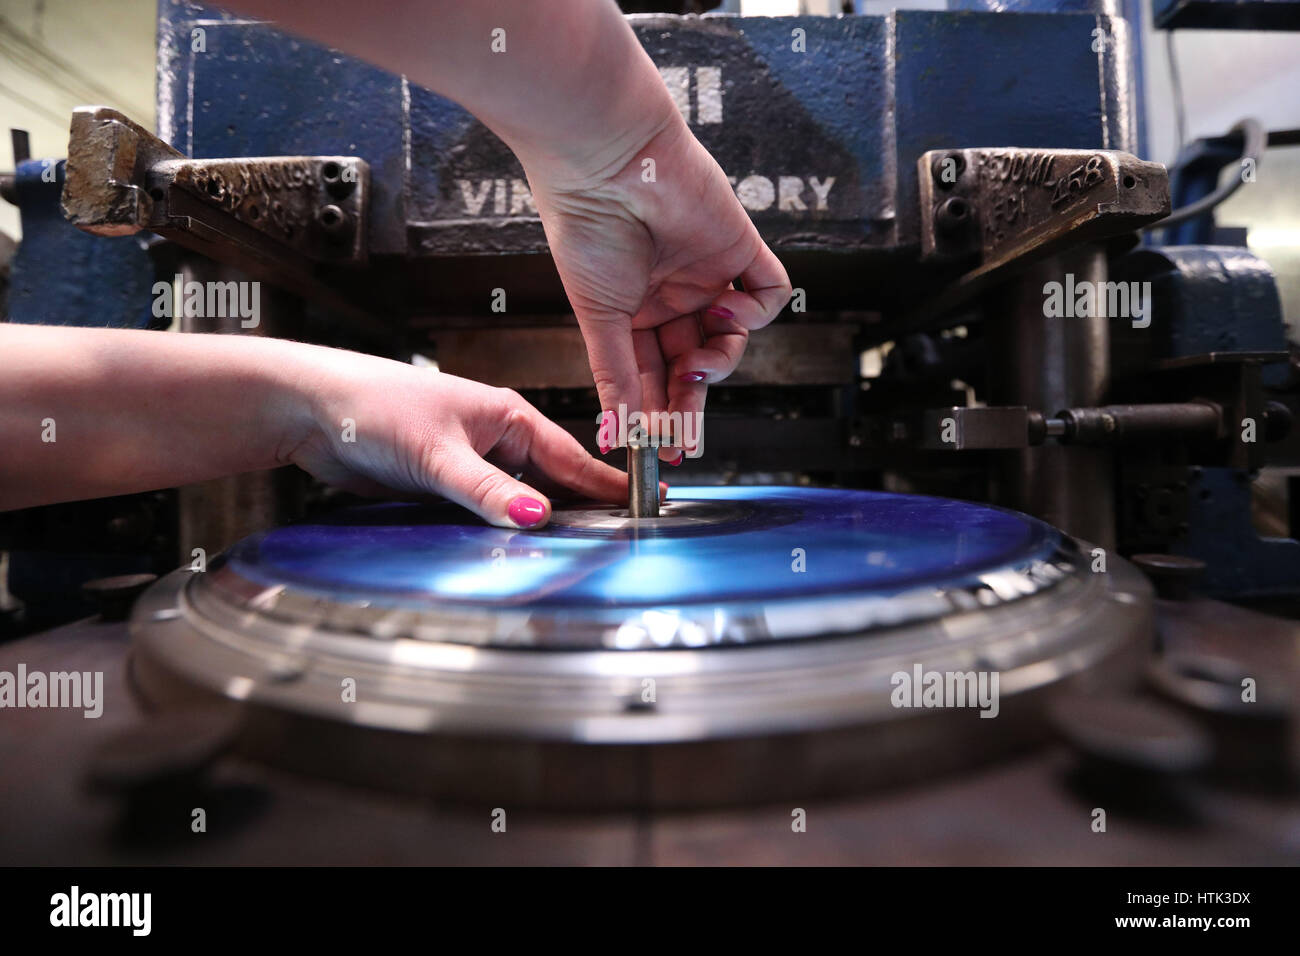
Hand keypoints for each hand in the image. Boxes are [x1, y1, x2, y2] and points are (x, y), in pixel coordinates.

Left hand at [287, 351, 628, 528]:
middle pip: (552, 483)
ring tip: (578, 552)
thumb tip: (537, 518)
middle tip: (620, 539)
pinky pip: (488, 511)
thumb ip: (487, 490)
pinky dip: (504, 527)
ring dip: (540, 522)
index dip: (609, 483)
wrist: (311, 410)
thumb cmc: (372, 406)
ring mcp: (471, 462)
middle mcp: (495, 438)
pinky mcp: (445, 484)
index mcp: (508, 417)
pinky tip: (517, 547)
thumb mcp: (438, 454)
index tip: (647, 503)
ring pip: (520, 499)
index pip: (572, 457)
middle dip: (583, 510)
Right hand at [526, 116, 791, 461]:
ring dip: (719, 361)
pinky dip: (755, 312)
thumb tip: (616, 431)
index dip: (659, 411)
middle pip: (694, 363)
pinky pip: (770, 292)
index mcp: (632, 310)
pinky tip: (724, 308)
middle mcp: (672, 294)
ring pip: (733, 338)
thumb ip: (614, 377)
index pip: (654, 372)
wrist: (604, 161)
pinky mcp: (741, 246)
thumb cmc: (586, 227)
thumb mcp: (598, 318)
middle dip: (690, 401)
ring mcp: (709, 272)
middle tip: (683, 435)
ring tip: (695, 361)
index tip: (658, 448)